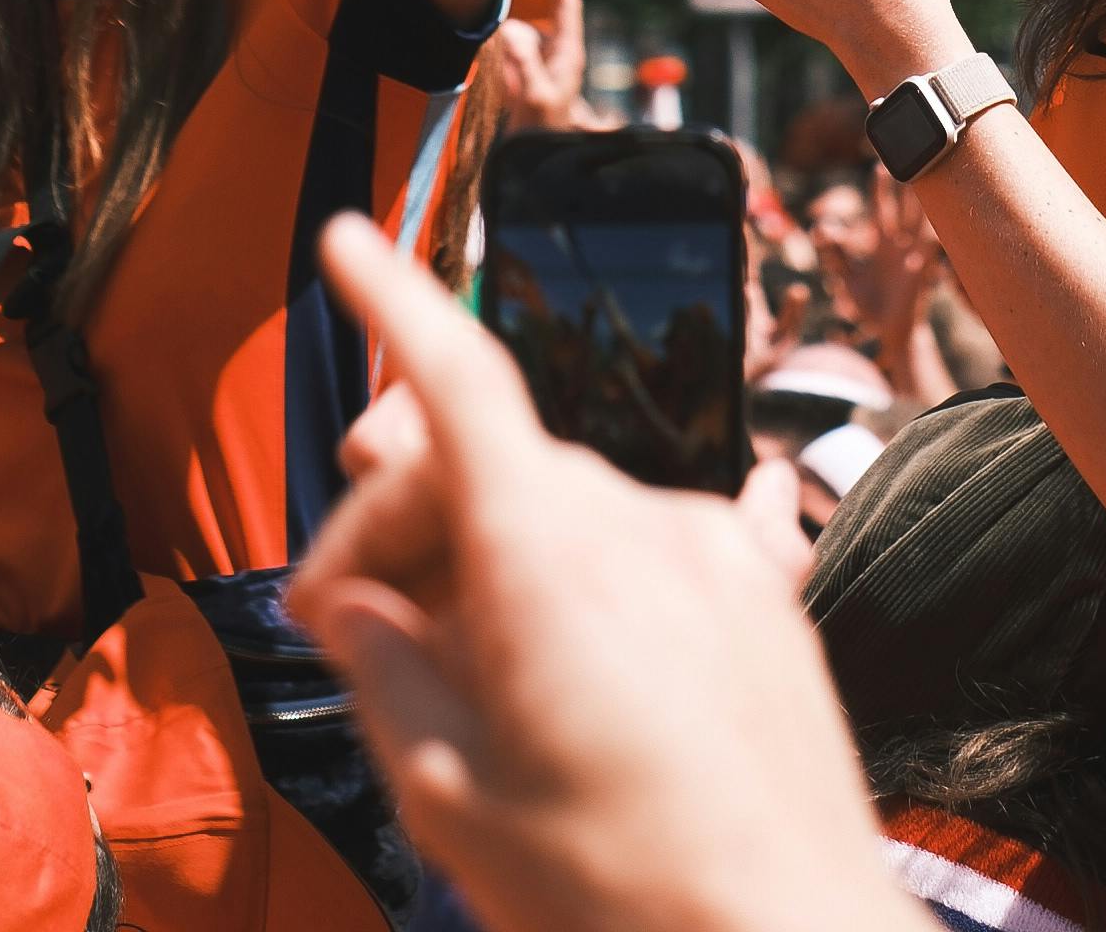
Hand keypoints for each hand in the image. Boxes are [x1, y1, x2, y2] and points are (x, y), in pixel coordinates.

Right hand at [287, 213, 909, 931]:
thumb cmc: (623, 897)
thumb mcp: (453, 799)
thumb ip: (389, 674)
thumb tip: (356, 608)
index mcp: (547, 559)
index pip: (458, 382)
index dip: (395, 302)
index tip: (346, 240)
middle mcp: (638, 524)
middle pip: (492, 464)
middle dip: (403, 522)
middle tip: (336, 618)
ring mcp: (714, 552)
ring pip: (573, 503)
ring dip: (500, 553)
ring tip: (463, 667)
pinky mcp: (769, 596)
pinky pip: (670, 532)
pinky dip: (603, 557)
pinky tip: (606, 590)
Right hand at [496, 0, 599, 135]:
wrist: (540, 163)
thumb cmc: (543, 131)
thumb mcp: (534, 96)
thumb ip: (523, 64)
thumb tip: (510, 31)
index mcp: (567, 54)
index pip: (567, 6)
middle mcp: (558, 56)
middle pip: (549, 14)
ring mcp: (544, 67)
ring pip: (526, 34)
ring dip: (510, 29)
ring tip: (491, 24)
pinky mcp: (528, 79)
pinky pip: (513, 53)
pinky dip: (501, 45)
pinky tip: (487, 49)